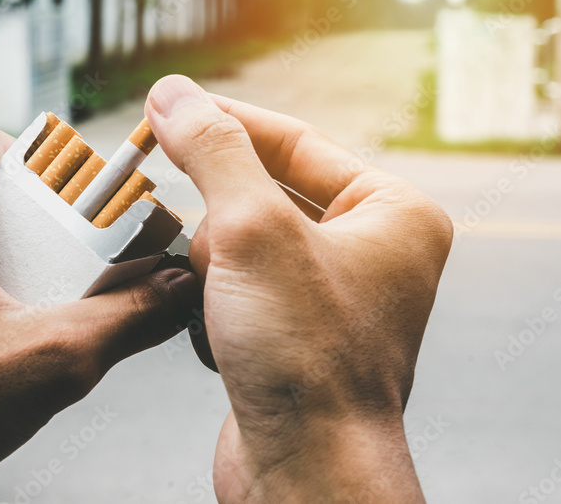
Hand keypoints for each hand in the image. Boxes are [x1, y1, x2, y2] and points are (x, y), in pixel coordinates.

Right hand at [145, 76, 452, 502]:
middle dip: (220, 220)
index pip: (296, 142)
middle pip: (264, 195)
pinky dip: (215, 306)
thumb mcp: (253, 231)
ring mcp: (334, 296)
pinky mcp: (298, 336)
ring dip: (213, 268)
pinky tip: (220, 339)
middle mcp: (373, 250)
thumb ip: (213, 151)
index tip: (166, 109)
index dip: (226, 123)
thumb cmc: (306, 358)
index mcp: (393, 213)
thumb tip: (174, 95)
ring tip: (217, 302)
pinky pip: (238, 290)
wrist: (306, 473)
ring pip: (242, 245)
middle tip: (186, 226)